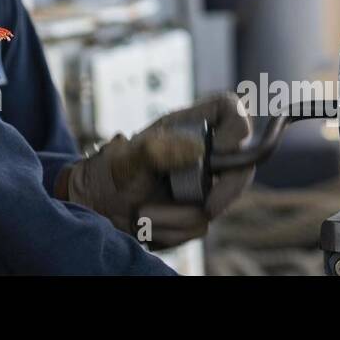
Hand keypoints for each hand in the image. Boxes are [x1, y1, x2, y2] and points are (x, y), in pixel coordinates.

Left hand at [58, 92, 252, 248]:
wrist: (97, 207)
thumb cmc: (109, 172)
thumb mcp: (128, 157)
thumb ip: (159, 150)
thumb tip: (199, 151)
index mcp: (188, 126)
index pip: (229, 109)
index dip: (237, 124)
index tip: (224, 148)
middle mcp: (201, 152)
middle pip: (242, 163)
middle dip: (226, 191)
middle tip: (207, 207)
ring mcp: (202, 182)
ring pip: (217, 202)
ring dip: (178, 217)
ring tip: (140, 214)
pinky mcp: (196, 210)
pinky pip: (200, 225)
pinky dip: (171, 230)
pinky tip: (147, 224)